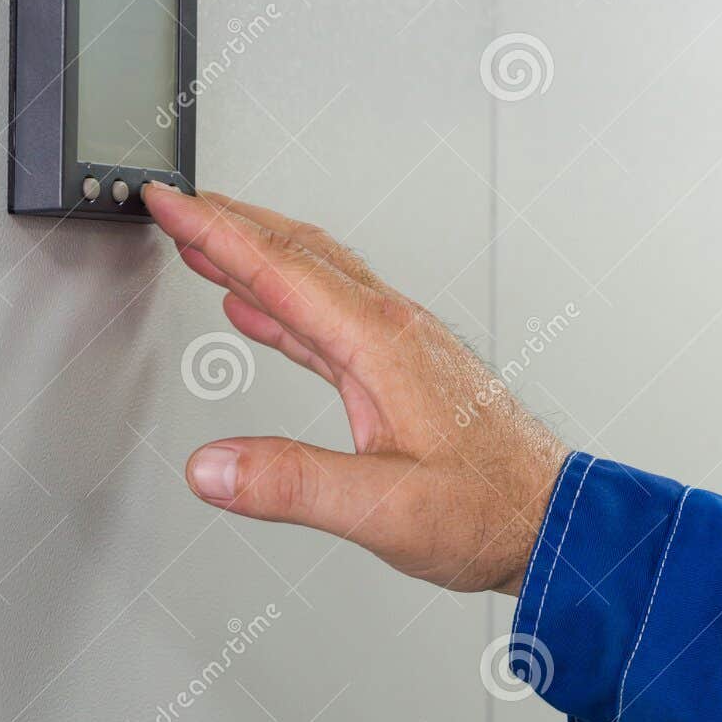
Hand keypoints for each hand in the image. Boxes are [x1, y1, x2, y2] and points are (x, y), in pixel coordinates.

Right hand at [142, 185, 568, 595]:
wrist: (551, 519)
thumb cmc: (489, 510)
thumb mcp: (385, 509)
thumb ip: (293, 484)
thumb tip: (212, 466)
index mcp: (383, 342)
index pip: (281, 270)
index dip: (216, 231)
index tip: (169, 202)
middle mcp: (392, 329)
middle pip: (297, 254)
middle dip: (229, 223)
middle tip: (175, 204)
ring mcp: (398, 345)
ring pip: (313, 278)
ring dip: (254, 254)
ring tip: (204, 241)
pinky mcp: (400, 370)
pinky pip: (326, 317)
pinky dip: (281, 303)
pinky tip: (254, 309)